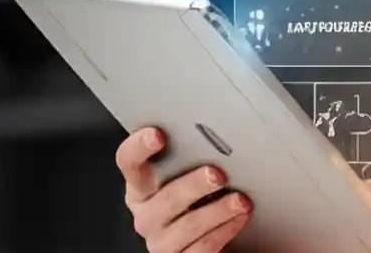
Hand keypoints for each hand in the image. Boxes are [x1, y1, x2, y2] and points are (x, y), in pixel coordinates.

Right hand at [116, 127, 253, 251]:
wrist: (210, 233)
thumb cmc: (202, 196)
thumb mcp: (192, 172)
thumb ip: (195, 154)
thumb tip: (218, 130)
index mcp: (142, 186)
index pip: (129, 162)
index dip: (139, 147)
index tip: (157, 134)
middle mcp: (147, 214)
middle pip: (165, 199)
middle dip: (193, 185)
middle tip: (217, 174)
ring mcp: (161, 240)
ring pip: (187, 226)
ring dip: (218, 211)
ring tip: (241, 200)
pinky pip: (202, 247)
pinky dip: (224, 230)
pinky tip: (240, 218)